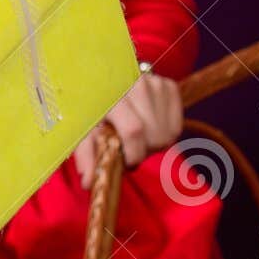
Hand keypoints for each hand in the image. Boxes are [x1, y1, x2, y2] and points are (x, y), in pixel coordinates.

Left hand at [72, 72, 183, 190]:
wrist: (103, 75)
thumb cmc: (91, 105)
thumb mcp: (82, 127)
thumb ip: (85, 154)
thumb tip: (89, 182)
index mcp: (111, 95)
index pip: (134, 130)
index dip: (134, 154)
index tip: (127, 162)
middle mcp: (136, 85)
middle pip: (154, 134)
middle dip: (143, 151)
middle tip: (128, 148)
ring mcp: (155, 83)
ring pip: (167, 132)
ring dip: (153, 143)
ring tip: (136, 136)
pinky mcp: (168, 86)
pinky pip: (176, 124)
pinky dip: (164, 132)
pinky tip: (148, 126)